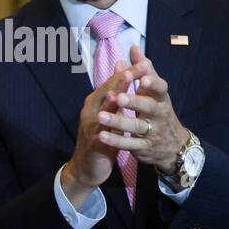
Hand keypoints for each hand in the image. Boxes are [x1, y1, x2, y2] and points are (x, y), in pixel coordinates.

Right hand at [62, 55, 132, 205]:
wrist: (86, 165)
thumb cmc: (102, 135)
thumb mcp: (109, 112)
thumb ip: (116, 90)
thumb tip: (122, 66)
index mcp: (96, 102)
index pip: (112, 83)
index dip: (126, 73)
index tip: (142, 62)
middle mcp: (91, 111)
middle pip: (106, 93)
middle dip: (120, 82)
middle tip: (133, 70)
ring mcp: (90, 127)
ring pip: (102, 112)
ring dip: (110, 103)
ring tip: (122, 93)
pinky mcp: (93, 143)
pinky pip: (101, 135)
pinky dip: (107, 129)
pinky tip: (113, 124)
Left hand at [94, 46, 190, 173]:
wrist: (171, 145)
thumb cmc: (157, 111)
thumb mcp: (153, 91)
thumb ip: (143, 71)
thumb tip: (133, 47)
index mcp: (161, 98)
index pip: (161, 89)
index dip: (153, 83)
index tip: (144, 77)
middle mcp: (159, 114)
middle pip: (148, 107)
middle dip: (134, 101)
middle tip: (118, 96)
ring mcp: (153, 132)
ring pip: (136, 126)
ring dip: (119, 121)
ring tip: (100, 116)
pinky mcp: (144, 147)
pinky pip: (129, 144)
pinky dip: (116, 140)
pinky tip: (101, 135)